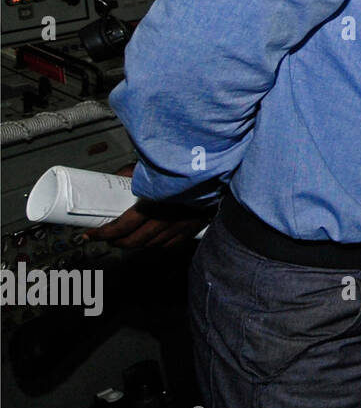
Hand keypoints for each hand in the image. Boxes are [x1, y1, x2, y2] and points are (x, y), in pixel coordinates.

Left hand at [82, 165, 211, 248]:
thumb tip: (117, 177)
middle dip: (117, 242)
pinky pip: (172, 243)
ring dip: (136, 244)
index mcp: (155, 203)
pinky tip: (152, 239)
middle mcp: (168, 218)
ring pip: (152, 244)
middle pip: (136, 241)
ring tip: (126, 239)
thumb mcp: (155, 162)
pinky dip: (158, 244)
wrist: (223, 167)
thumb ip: (135, 171)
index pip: (123, 226)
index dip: (104, 233)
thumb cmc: (188, 162)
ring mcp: (183, 225)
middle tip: (106, 238)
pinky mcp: (195, 225)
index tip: (90, 234)